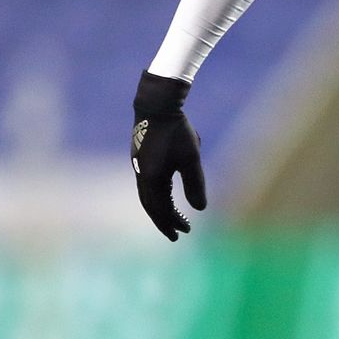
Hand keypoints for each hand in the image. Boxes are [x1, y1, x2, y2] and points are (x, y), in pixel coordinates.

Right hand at [132, 72, 205, 240]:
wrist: (156, 105)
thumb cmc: (176, 131)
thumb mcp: (190, 158)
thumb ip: (195, 184)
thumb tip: (200, 209)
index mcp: (152, 180)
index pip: (161, 210)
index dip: (172, 223)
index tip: (185, 233)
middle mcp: (141, 176)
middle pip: (151, 206)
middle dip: (164, 221)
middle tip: (177, 234)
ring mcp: (139, 167)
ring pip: (148, 196)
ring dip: (161, 208)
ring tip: (174, 216)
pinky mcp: (140, 159)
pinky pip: (147, 184)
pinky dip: (157, 195)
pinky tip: (168, 192)